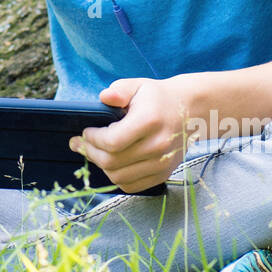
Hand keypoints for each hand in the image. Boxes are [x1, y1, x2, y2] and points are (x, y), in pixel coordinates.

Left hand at [70, 74, 205, 193]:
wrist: (190, 111)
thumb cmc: (158, 97)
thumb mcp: (138, 86)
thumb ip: (119, 90)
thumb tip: (104, 97)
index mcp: (149, 121)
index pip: (112, 141)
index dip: (93, 140)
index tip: (85, 132)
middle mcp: (158, 145)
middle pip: (112, 161)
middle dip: (91, 153)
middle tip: (81, 144)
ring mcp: (162, 163)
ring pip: (119, 177)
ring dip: (101, 166)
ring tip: (95, 153)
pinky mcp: (163, 174)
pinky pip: (132, 185)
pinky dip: (116, 177)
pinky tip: (111, 163)